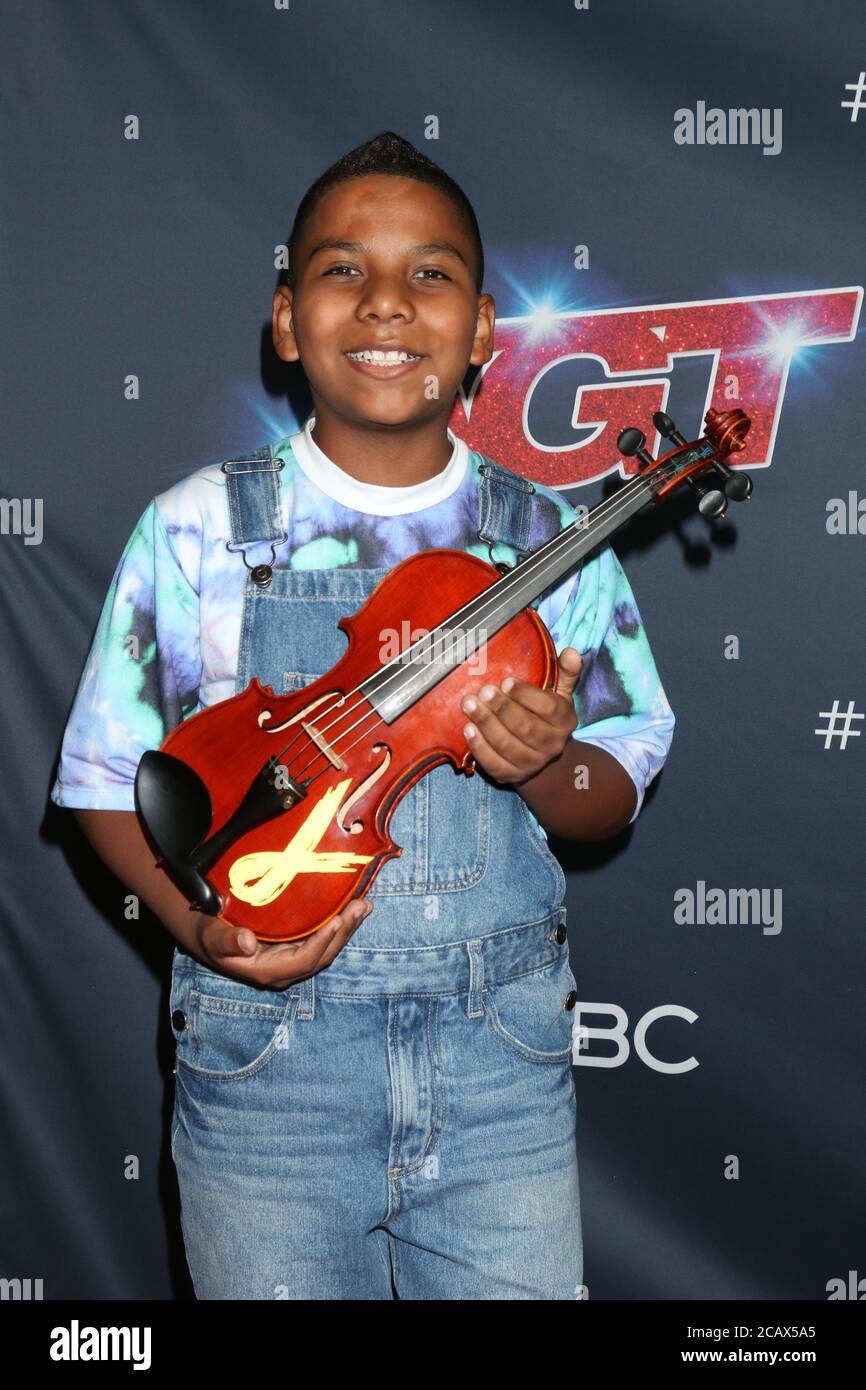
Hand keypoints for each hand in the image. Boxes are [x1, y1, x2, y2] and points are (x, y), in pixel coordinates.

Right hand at [188, 897, 372, 990]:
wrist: (208, 938)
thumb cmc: (209, 936)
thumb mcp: (211, 938)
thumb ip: (227, 941)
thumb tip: (248, 943)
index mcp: (267, 972)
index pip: (304, 960)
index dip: (322, 942)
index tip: (337, 920)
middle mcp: (285, 970)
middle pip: (323, 955)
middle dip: (344, 931)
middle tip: (361, 906)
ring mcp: (293, 960)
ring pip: (327, 948)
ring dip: (347, 927)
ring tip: (364, 905)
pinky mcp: (297, 948)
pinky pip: (323, 939)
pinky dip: (340, 923)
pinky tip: (353, 907)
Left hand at [459, 646, 583, 785]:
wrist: (541, 755)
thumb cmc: (545, 715)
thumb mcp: (559, 694)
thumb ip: (565, 672)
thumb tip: (572, 652)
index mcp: (564, 721)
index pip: (547, 708)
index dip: (525, 695)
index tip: (505, 681)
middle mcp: (552, 745)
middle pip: (525, 728)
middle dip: (502, 708)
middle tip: (483, 691)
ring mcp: (532, 763)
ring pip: (507, 745)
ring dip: (486, 724)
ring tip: (469, 704)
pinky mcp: (512, 776)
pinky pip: (494, 764)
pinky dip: (479, 747)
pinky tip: (467, 729)